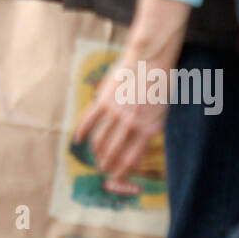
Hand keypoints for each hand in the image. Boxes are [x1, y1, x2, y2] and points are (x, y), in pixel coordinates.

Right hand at [73, 44, 169, 184]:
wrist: (151, 61)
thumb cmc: (159, 87)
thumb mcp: (160, 113)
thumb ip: (148, 130)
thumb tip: (138, 149)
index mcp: (149, 129)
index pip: (132, 159)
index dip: (122, 171)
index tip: (116, 177)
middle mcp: (132, 124)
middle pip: (114, 153)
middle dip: (107, 164)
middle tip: (103, 169)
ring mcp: (117, 111)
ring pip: (100, 139)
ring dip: (96, 152)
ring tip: (95, 157)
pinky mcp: (105, 99)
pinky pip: (89, 120)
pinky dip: (81, 132)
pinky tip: (78, 140)